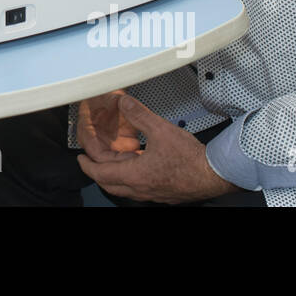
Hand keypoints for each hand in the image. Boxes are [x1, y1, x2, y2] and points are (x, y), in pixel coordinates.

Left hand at [76, 94, 238, 203]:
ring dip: (114, 171)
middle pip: (109, 182)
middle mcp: (141, 188)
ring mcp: (152, 192)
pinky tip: (137, 161)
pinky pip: (138, 185)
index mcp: (135, 176)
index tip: (80, 157)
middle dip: (97, 169)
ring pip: (123, 185)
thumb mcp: (161, 129)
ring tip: (111, 157)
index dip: (87, 164)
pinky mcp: (162, 191)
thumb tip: (124, 103)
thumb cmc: (192, 160)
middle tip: (90, 158)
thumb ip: (139, 114)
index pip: (100, 173)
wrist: (215, 174)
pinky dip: (130, 173)